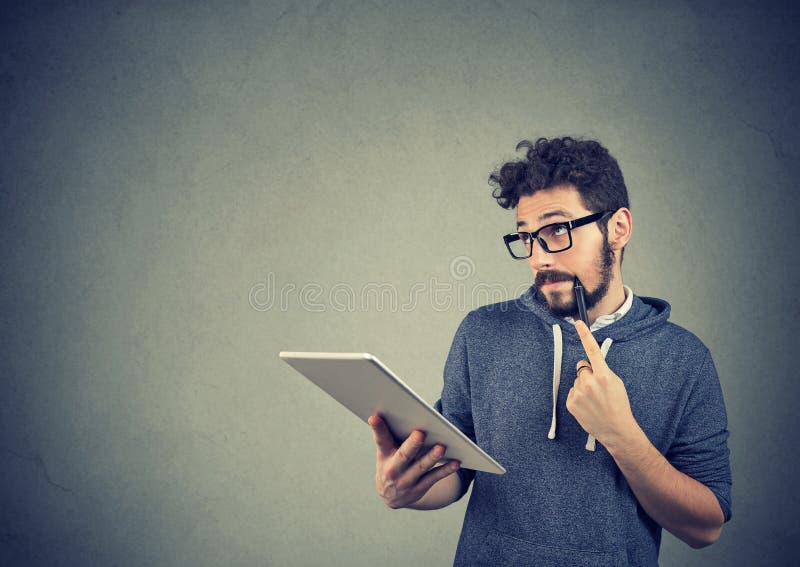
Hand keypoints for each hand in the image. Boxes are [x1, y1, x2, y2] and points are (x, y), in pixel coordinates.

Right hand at [368, 414, 460, 508]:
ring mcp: (407, 481)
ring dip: (431, 457)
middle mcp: (394, 470)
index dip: (378, 429)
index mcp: (384, 456)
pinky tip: (456, 462)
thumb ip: (390, 437)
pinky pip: (434, 478)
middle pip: (404, 456)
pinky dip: (445, 470)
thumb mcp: (385, 453)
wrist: (391, 497)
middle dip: (412, 445)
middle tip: (419, 433)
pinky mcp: (419, 488)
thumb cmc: (390, 464)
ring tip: (441, 447)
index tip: (374, 417)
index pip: (381, 440)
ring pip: (421, 467)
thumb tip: (400, 413)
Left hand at [566, 320, 637, 449]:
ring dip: (584, 386)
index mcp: (604, 375)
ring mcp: (579, 393)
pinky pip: (573, 391)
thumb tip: (590, 364)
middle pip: (582, 367)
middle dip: (588, 373)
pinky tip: (588, 405)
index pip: (592, 350)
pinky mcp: (571, 403)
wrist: (615, 429)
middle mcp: (589, 383)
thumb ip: (603, 371)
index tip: (578, 323)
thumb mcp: (616, 382)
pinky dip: (579, 396)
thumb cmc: (619, 405)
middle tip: (598, 387)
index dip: (585, 335)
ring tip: (594, 399)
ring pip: (577, 380)